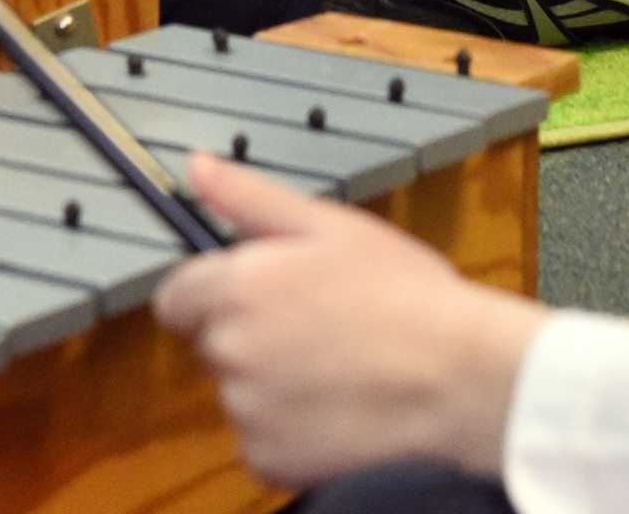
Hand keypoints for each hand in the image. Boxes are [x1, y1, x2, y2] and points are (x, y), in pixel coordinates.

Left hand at [152, 153, 546, 488]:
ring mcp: (247, 413)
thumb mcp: (327, 224)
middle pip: (212, 341)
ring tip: (336, 361)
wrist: (453, 373)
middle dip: (249, 331)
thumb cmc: (400, 291)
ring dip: (270, 380)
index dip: (211, 292)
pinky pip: (261, 439)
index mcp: (236, 287)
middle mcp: (229, 352)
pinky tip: (335, 403)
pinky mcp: (269, 461)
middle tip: (315, 321)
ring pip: (240, 390)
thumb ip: (248, 197)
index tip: (258, 294)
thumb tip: (196, 167)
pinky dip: (288, 427)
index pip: (175, 297)